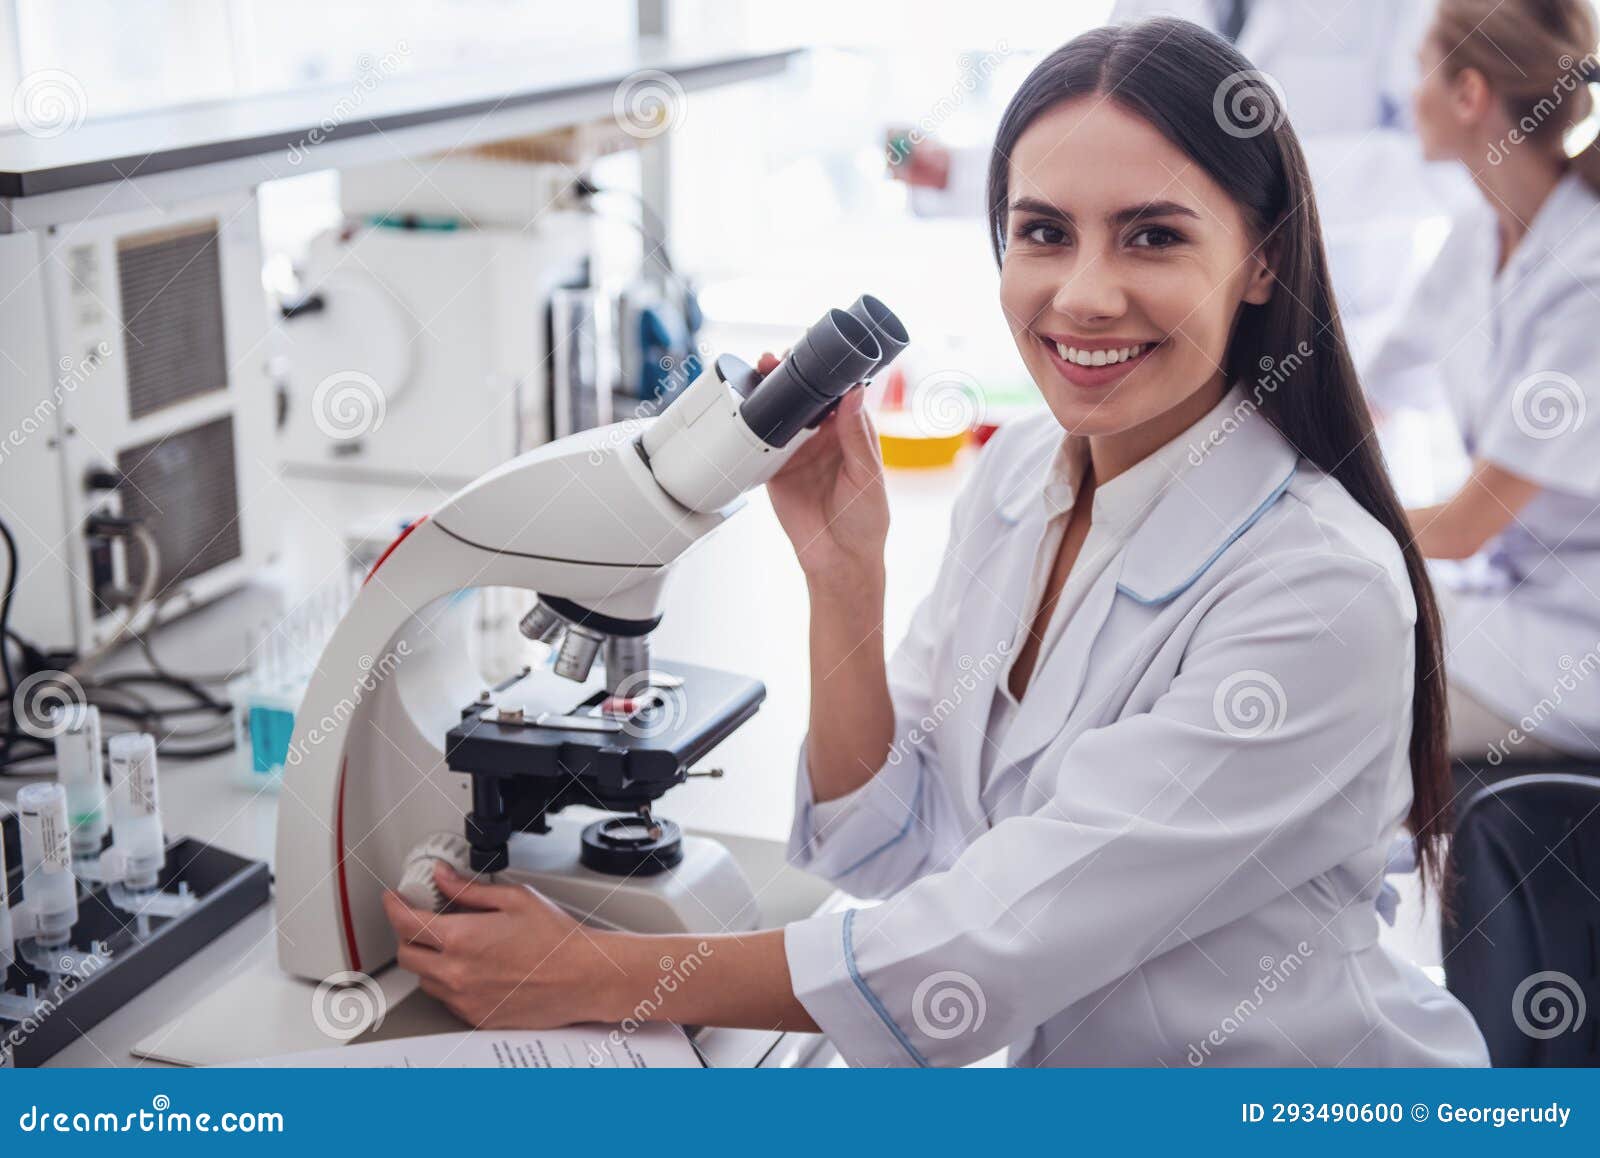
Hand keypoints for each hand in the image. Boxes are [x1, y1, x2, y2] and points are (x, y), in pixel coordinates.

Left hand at [381, 862, 611, 1028]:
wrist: (584, 978)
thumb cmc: (557, 941)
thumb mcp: (515, 899)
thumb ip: (470, 890)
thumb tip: (445, 878)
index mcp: (462, 939)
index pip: (406, 922)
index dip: (394, 907)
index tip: (394, 899)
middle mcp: (456, 973)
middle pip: (406, 954)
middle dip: (408, 934)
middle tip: (423, 920)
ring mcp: (464, 999)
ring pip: (424, 979)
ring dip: (428, 959)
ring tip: (454, 945)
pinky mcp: (476, 1017)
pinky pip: (446, 999)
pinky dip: (449, 982)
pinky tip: (472, 967)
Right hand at [758, 352, 889, 588]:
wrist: (838, 560)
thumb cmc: (866, 522)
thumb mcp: (868, 477)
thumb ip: (857, 437)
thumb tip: (854, 394)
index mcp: (852, 434)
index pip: (839, 394)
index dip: (828, 372)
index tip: (818, 352)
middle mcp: (824, 438)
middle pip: (806, 398)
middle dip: (793, 375)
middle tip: (780, 358)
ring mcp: (798, 452)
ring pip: (782, 413)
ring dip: (772, 392)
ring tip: (762, 370)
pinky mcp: (775, 469)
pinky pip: (761, 441)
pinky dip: (753, 423)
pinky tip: (748, 405)